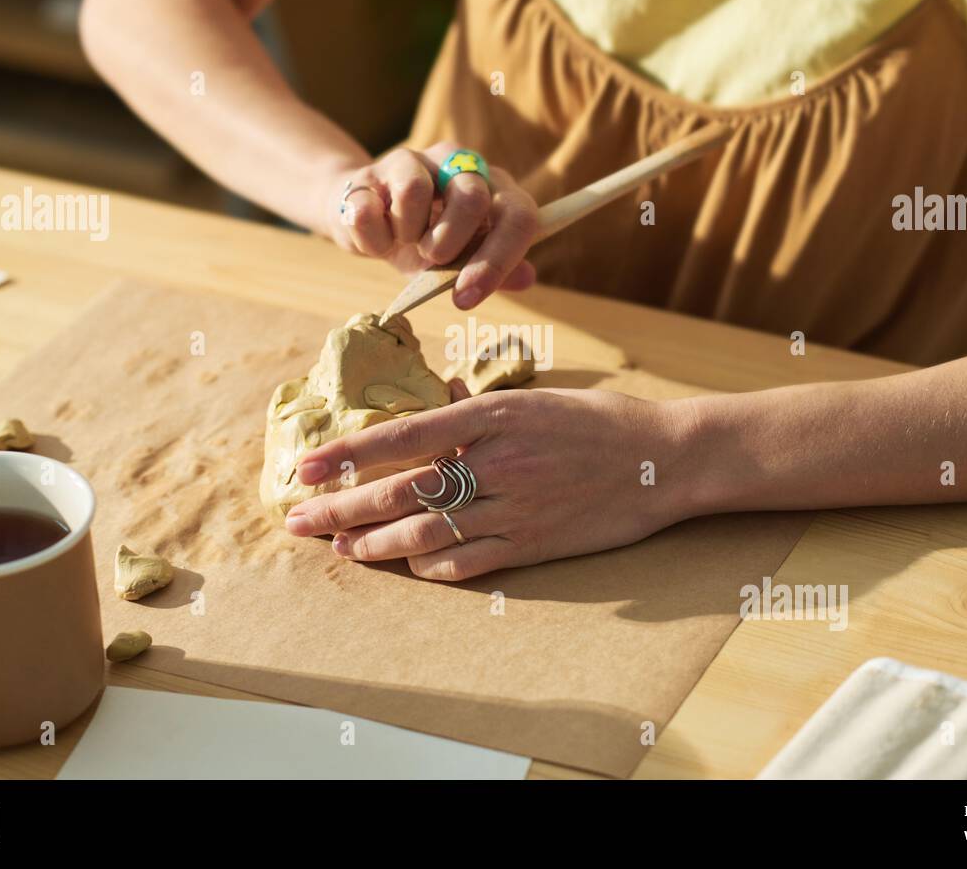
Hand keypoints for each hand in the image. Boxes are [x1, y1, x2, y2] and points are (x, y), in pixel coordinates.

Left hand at [283, 390, 698, 580]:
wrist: (666, 459)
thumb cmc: (601, 422)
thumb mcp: (536, 399)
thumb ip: (479, 412)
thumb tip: (432, 418)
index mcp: (496, 416)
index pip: (405, 436)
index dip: (350, 455)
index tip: (307, 467)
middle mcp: (499, 462)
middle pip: (404, 491)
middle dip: (343, 508)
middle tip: (301, 521)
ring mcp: (517, 508)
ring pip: (427, 532)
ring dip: (376, 544)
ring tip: (342, 548)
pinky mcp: (535, 544)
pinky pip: (469, 563)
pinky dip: (430, 567)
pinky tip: (406, 566)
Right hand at [319, 141, 537, 309]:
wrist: (369, 221)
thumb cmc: (425, 244)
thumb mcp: (463, 263)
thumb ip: (496, 273)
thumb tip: (526, 278)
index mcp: (494, 187)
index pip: (517, 215)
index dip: (497, 260)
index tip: (466, 296)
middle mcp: (459, 164)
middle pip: (471, 198)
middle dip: (448, 244)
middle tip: (432, 258)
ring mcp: (414, 161)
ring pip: (414, 192)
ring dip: (406, 233)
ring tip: (403, 239)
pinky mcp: (371, 172)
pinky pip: (367, 209)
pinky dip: (371, 239)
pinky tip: (376, 237)